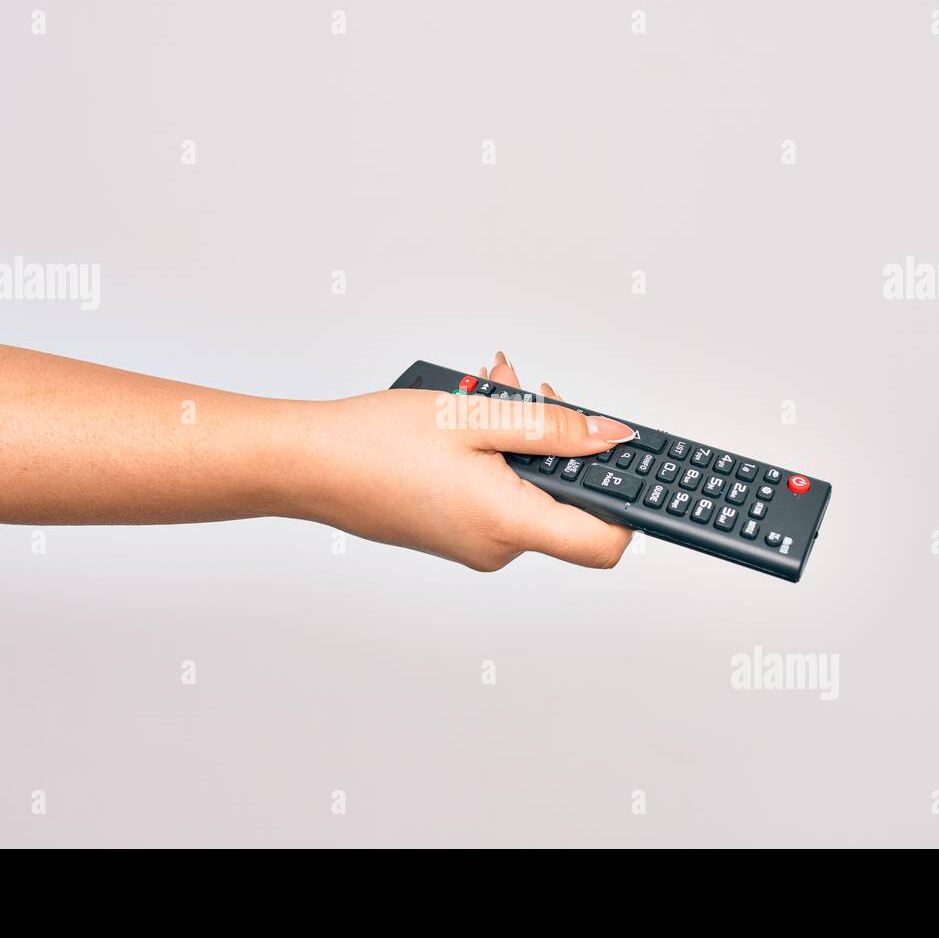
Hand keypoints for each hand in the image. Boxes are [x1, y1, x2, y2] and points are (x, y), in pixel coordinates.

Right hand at [282, 352, 636, 570]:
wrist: (309, 466)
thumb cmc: (377, 444)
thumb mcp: (478, 419)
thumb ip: (552, 426)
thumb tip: (610, 436)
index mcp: (509, 525)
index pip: (604, 541)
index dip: (629, 502)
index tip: (628, 460)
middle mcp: (496, 547)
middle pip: (564, 499)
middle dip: (555, 437)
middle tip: (528, 391)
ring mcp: (473, 545)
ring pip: (527, 488)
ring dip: (517, 436)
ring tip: (483, 394)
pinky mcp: (453, 533)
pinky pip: (496, 493)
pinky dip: (492, 453)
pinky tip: (466, 419)